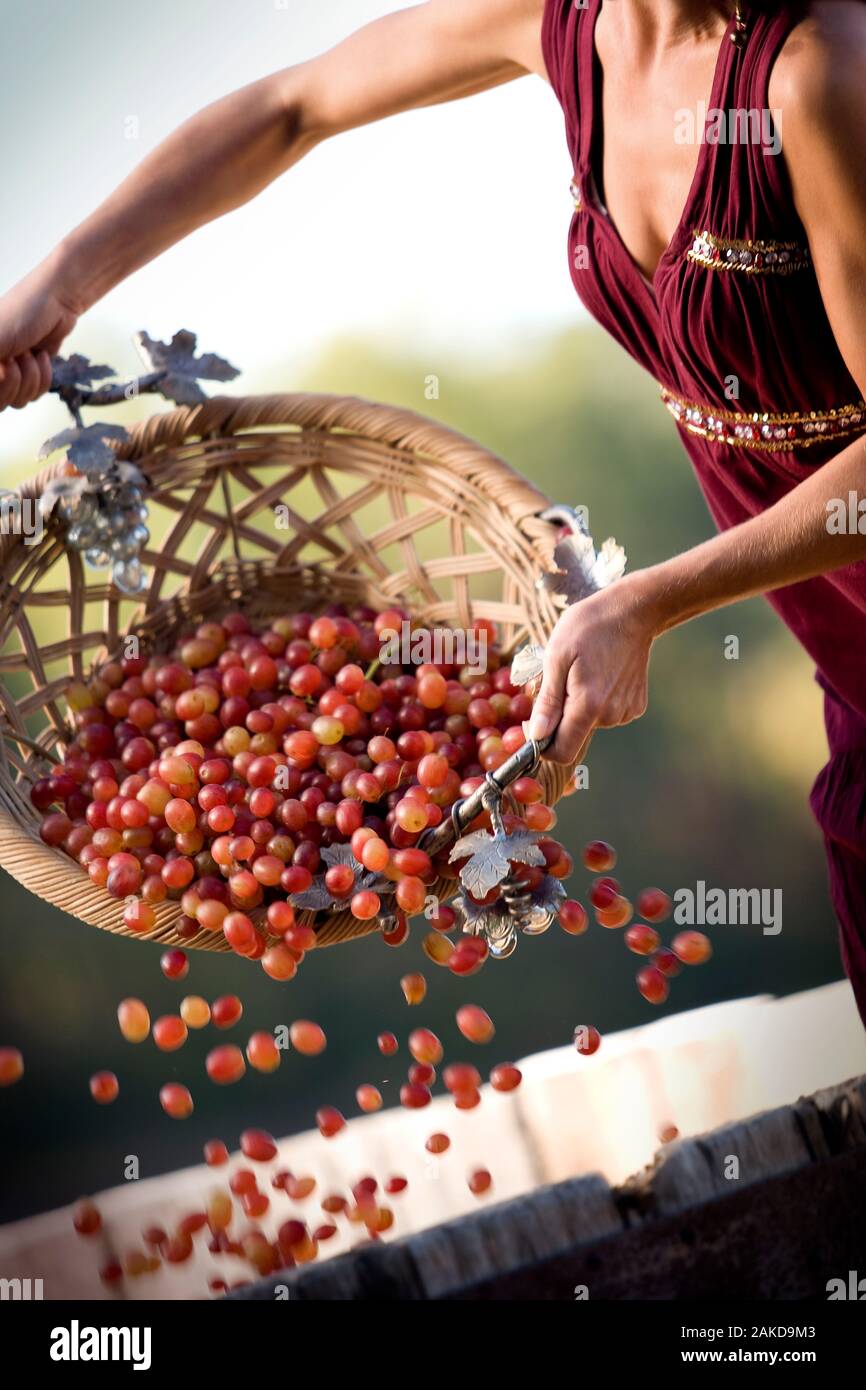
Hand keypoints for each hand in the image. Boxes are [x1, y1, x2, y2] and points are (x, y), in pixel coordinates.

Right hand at [0, 259, 79, 410]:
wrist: (57, 302)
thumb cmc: (22, 311)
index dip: (0, 382)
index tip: (5, 361)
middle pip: (0, 403)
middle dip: (15, 381)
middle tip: (19, 356)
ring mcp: (7, 374)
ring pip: (17, 401)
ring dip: (31, 378)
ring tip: (30, 353)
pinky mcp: (28, 376)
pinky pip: (33, 396)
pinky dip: (43, 379)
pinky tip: (41, 357)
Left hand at [526, 573, 659, 763]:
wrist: (631, 611)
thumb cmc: (588, 627)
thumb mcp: (556, 657)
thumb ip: (547, 701)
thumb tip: (537, 735)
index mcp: (588, 705)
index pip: (563, 752)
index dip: (543, 745)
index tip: (533, 724)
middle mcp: (610, 715)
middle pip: (574, 735)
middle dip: (559, 716)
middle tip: (558, 680)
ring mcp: (626, 711)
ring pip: (589, 723)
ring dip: (577, 705)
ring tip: (580, 671)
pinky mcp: (635, 705)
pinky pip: (606, 713)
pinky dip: (596, 700)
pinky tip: (600, 674)